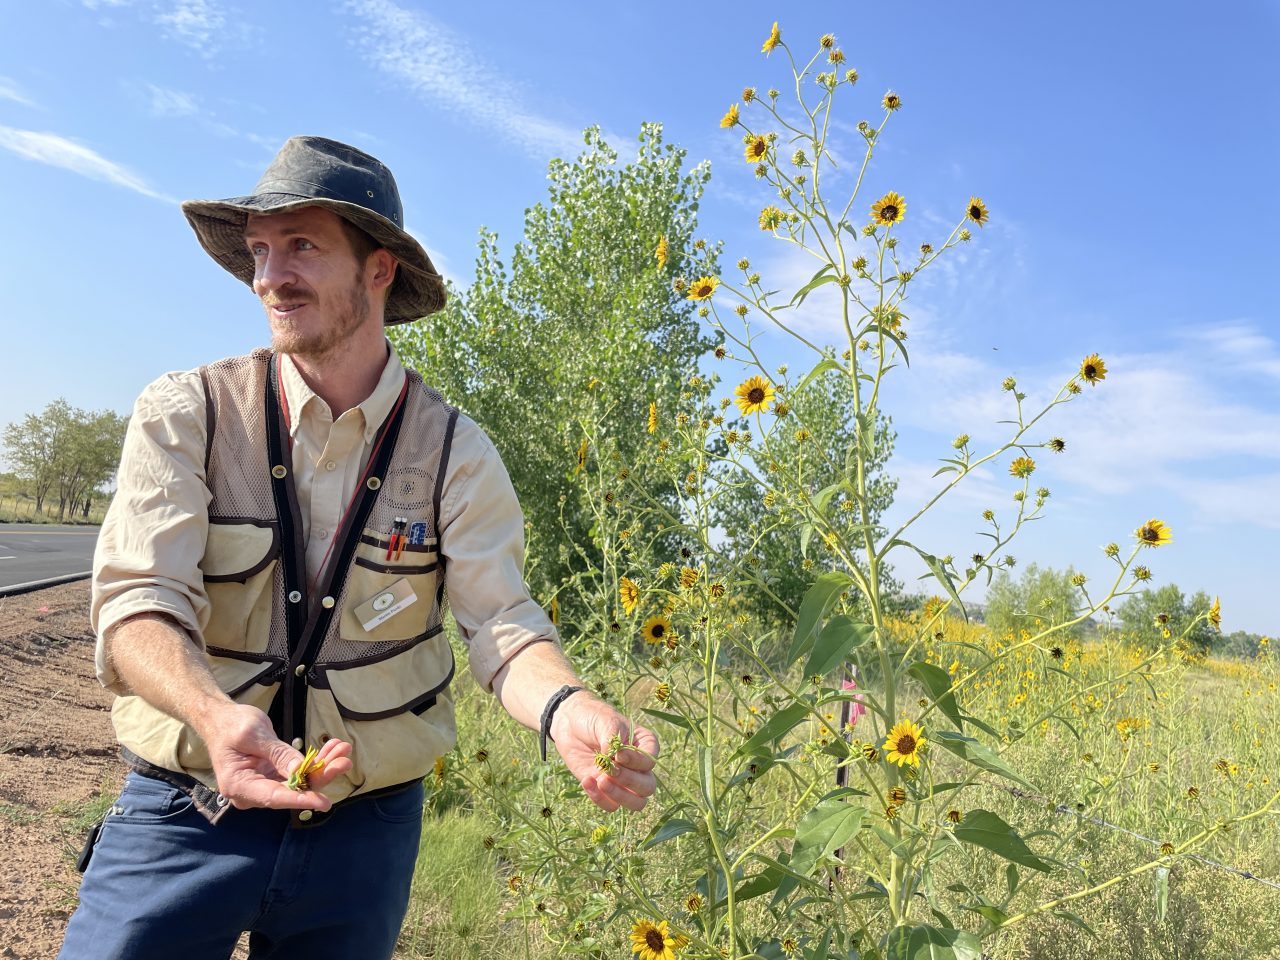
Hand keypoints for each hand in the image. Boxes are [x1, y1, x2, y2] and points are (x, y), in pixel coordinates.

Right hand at [199, 703, 353, 810]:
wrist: (222, 719)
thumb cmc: (232, 725)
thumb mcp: (254, 734)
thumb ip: (278, 754)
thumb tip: (301, 770)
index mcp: (239, 785)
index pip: (274, 797)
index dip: (301, 800)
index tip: (324, 802)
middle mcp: (252, 792)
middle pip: (292, 790)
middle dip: (321, 776)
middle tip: (344, 761)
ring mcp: (264, 785)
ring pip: (299, 782)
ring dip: (323, 766)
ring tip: (343, 749)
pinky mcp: (274, 776)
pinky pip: (298, 773)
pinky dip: (316, 761)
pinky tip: (332, 747)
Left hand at [550, 693, 659, 811]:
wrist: (570, 724)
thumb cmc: (593, 718)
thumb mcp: (606, 721)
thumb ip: (614, 741)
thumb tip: (614, 762)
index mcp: (644, 745)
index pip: (650, 761)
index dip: (637, 762)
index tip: (618, 754)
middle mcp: (638, 767)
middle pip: (648, 787)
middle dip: (629, 781)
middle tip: (610, 769)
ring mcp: (622, 781)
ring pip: (636, 803)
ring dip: (620, 796)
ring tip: (600, 780)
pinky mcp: (605, 790)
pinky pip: (611, 805)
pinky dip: (599, 798)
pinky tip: (586, 780)